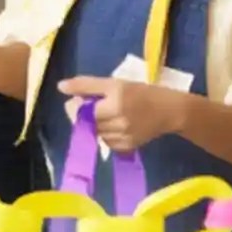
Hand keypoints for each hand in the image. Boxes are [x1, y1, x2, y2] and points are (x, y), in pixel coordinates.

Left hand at [58, 76, 184, 151]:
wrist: (171, 111)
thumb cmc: (141, 92)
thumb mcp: (114, 83)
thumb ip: (86, 85)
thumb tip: (60, 87)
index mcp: (115, 103)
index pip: (82, 110)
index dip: (77, 105)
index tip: (83, 99)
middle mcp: (119, 122)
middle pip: (88, 123)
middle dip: (86, 115)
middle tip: (99, 105)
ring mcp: (124, 137)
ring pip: (95, 133)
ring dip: (96, 125)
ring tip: (109, 114)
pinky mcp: (128, 147)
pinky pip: (106, 143)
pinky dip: (105, 134)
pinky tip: (115, 126)